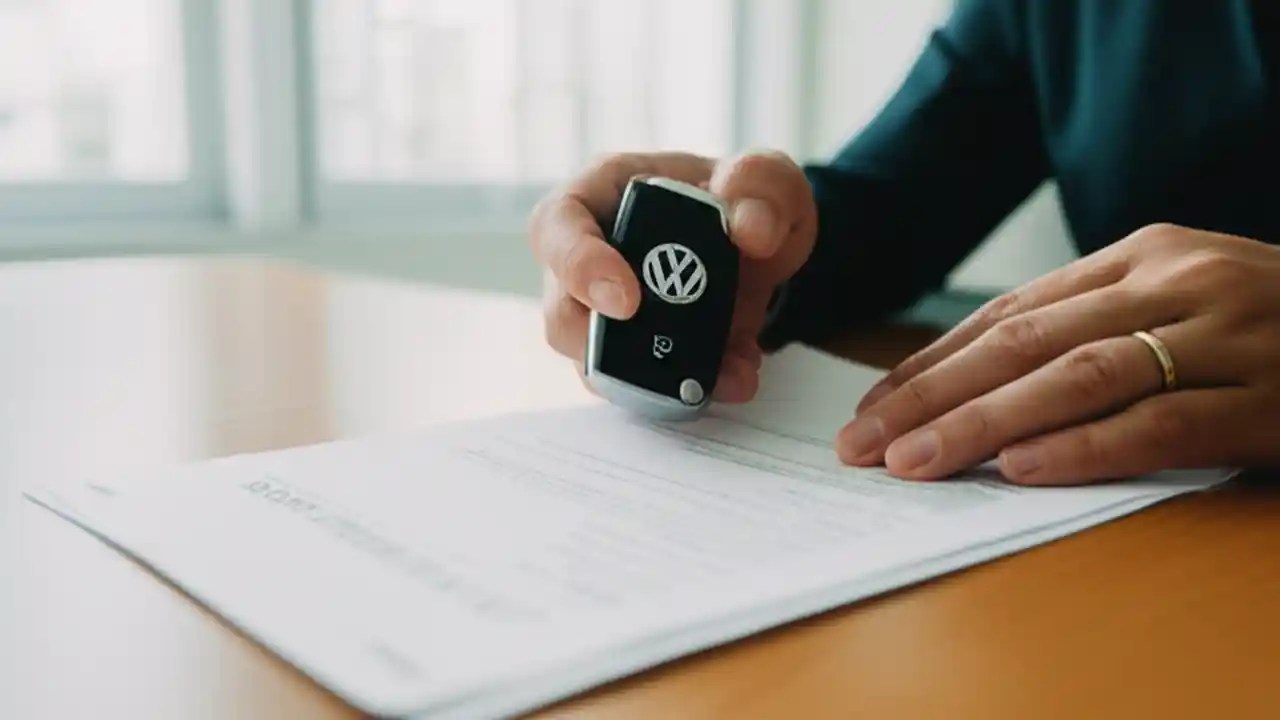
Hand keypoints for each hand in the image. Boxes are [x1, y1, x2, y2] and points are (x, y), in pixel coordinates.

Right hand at [529, 151, 816, 400]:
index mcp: (602, 194)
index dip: (578, 266)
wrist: (765, 245)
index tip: (626, 301)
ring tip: (723, 372)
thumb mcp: (764, 175)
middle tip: (657, 356)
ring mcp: (609, 315)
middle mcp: (591, 259)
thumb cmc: (739, 195)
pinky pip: (644, 387)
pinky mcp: (638, 355)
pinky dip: (690, 389)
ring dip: (654, 379)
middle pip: (561, 312)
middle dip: (602, 345)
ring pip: (597, 363)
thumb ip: (761, 184)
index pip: (558, 227)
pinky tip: (735, 376)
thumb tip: (751, 228)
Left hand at [837, 223, 1279, 484]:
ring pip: (1079, 378)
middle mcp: (1178, 283)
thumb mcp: (1180, 301)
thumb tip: (977, 385)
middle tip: (864, 444)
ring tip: (915, 462)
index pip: (1009, 315)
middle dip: (931, 397)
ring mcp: (1228, 338)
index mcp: (1144, 255)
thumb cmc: (1270, 325)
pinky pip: (1163, 424)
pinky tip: (1022, 469)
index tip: (874, 407)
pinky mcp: (1273, 400)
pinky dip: (1086, 448)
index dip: (933, 364)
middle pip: (1024, 343)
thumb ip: (1095, 327)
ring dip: (983, 423)